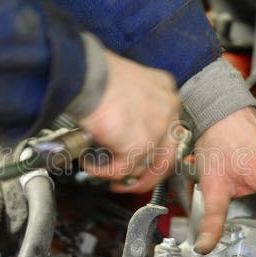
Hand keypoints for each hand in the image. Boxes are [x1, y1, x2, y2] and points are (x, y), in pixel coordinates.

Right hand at [79, 50, 180, 192]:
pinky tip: (91, 164)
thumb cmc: (97, 74)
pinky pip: (122, 169)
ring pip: (144, 166)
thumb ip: (135, 107)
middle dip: (147, 175)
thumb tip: (127, 131)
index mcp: (167, 93)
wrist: (86, 75)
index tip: (142, 159)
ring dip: (122, 175)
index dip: (154, 151)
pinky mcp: (140, 144)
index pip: (170, 132)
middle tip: (130, 181)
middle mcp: (169, 110)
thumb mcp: (127, 85)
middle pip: (167, 155)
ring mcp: (157, 129)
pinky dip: (104, 171)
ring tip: (104, 172)